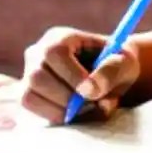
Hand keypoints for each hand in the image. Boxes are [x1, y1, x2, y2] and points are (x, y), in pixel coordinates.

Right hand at [18, 26, 140, 123]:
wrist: (110, 78)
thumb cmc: (116, 66)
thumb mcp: (124, 63)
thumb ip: (112, 71)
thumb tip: (89, 90)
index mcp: (61, 37)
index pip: (55, 53)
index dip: (72, 76)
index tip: (93, 93)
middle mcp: (37, 52)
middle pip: (37, 76)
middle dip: (67, 97)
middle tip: (91, 103)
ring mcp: (28, 73)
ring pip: (29, 95)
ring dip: (60, 108)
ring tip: (85, 107)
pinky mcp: (27, 93)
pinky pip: (30, 108)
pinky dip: (53, 115)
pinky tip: (74, 112)